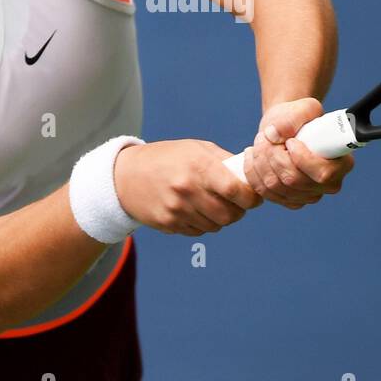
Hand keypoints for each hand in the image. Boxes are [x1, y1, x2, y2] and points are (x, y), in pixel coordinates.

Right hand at [114, 140, 263, 236]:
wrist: (126, 175)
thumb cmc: (168, 158)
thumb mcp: (196, 149)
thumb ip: (225, 162)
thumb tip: (253, 175)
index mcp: (199, 166)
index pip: (236, 190)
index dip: (252, 198)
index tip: (254, 197)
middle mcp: (187, 189)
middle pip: (230, 215)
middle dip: (239, 211)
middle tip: (237, 203)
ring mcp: (177, 209)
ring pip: (216, 226)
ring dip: (221, 219)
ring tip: (213, 204)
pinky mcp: (168, 223)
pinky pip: (198, 231)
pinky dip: (203, 224)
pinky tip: (195, 210)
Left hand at [243, 97, 354, 207]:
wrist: (286, 129)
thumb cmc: (299, 118)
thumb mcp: (301, 108)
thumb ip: (292, 118)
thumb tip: (274, 135)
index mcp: (342, 163)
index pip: (322, 174)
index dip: (301, 158)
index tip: (290, 141)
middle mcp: (328, 185)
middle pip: (293, 180)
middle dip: (273, 155)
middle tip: (266, 135)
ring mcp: (309, 196)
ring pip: (275, 186)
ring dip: (260, 161)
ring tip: (260, 141)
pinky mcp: (290, 201)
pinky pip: (265, 192)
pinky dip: (253, 172)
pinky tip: (253, 156)